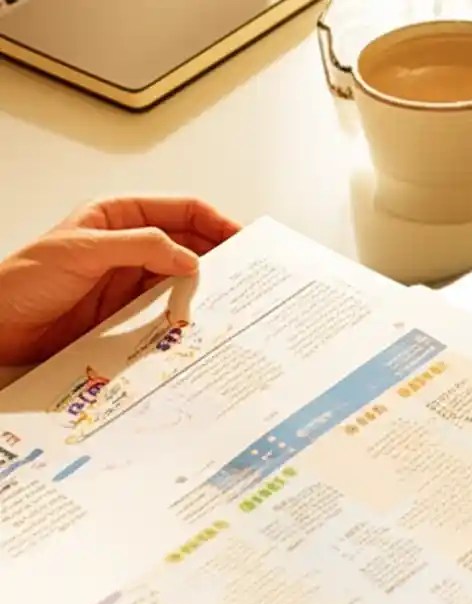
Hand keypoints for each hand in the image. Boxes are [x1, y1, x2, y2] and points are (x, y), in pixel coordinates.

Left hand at [0, 197, 239, 365]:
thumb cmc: (22, 281)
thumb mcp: (83, 252)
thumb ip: (141, 247)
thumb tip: (189, 256)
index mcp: (119, 217)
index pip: (182, 210)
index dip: (216, 221)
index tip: (243, 239)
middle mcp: (129, 246)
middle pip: (189, 244)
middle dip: (218, 256)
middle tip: (245, 272)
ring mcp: (129, 280)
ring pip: (182, 279)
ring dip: (204, 288)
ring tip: (228, 298)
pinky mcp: (127, 314)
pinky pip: (166, 310)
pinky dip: (185, 314)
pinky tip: (198, 320)